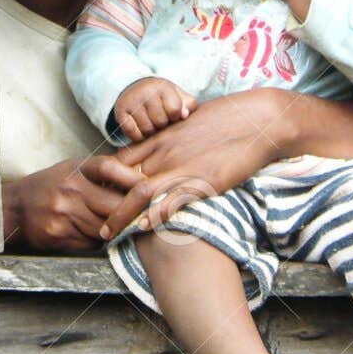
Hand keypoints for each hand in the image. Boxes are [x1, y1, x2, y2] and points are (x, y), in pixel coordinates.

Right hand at [5, 154, 145, 250]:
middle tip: (146, 215)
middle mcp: (69, 189)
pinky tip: (98, 236)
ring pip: (105, 227)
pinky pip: (90, 242)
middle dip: (131, 211)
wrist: (15, 208)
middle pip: (113, 203)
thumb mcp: (73, 170)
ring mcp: (64, 213)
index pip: (108, 168)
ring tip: (124, 227)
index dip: (131, 177)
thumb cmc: (50, 186)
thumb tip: (140, 176)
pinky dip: (99, 241)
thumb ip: (102, 174)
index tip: (148, 186)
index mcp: (75, 169)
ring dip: (116, 230)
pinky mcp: (59, 234)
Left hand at [99, 89, 298, 239]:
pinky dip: (155, 215)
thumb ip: (174, 139)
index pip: (122, 158)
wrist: (258, 119)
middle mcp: (165, 151)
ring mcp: (182, 166)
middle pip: (122, 178)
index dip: (105, 178)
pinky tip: (144, 228)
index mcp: (162, 138)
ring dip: (120, 215)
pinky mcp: (202, 180)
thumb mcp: (192, 125)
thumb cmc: (229, 119)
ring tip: (107, 234)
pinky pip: (171, 200)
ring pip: (138, 192)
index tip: (96, 194)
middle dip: (104, 200)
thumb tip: (164, 148)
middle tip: (93, 220)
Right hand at [112, 77, 196, 139]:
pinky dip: (138, 136)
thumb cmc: (161, 96)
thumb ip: (188, 105)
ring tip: (151, 124)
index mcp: (162, 86)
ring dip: (151, 132)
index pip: (174, 110)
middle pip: (160, 122)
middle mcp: (146, 92)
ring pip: (147, 130)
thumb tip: (184, 115)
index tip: (171, 114)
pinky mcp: (120, 111)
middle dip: (163, 125)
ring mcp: (132, 101)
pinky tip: (140, 129)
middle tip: (160, 120)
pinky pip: (132, 133)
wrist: (135, 88)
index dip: (175, 117)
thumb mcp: (177, 95)